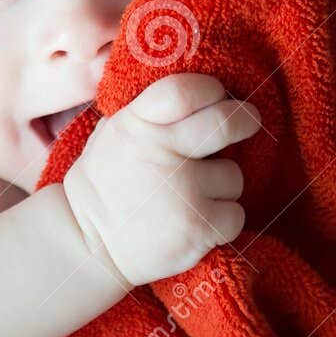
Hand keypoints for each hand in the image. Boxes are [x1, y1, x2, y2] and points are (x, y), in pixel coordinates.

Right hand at [61, 73, 260, 287]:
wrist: (88, 246)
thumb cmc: (105, 187)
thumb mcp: (110, 136)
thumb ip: (145, 114)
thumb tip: (191, 92)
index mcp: (137, 125)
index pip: (184, 91)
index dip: (210, 90)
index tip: (219, 95)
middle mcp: (160, 152)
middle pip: (224, 123)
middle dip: (245, 119)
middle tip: (248, 121)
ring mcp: (183, 191)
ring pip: (233, 176)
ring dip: (222, 187)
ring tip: (192, 198)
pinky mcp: (198, 227)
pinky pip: (235, 215)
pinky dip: (222, 222)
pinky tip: (195, 225)